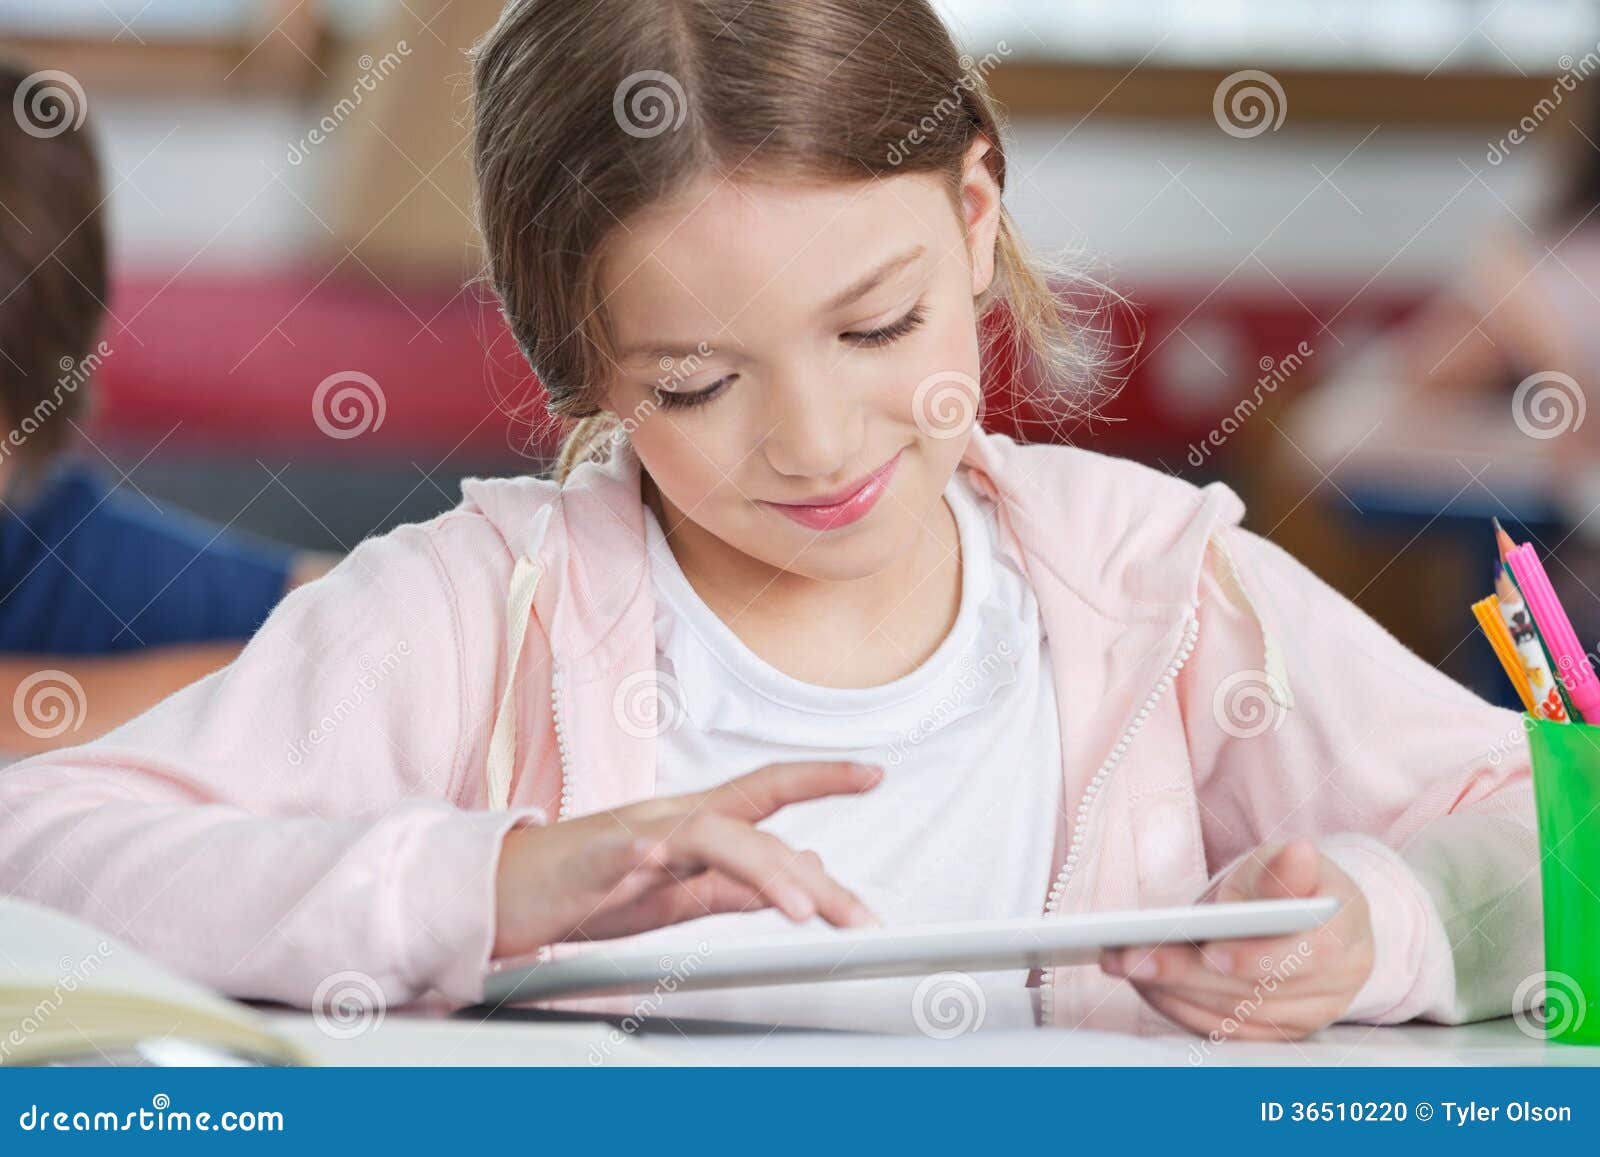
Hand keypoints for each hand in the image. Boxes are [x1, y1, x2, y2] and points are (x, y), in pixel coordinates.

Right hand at [492, 760, 882, 957]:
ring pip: (711, 836)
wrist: (498, 890)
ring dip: (761, 871)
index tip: (874, 773)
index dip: (820, 778)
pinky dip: (648, 856)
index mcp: (693, 824)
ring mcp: (633, 833)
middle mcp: (671, 817)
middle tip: (859, 917)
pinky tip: (663, 864)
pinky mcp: (592, 859)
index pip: (767, 793)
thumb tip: (801, 875)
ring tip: (799, 909)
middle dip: (815, 873)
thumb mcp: (673, 897)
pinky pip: (626, 853)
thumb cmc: (583, 890)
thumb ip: (734, 885)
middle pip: (756, 824)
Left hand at [1097, 839, 1374, 1040]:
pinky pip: (1231, 1032)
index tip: (1211, 953)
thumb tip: (1296, 854)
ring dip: (1176, 993)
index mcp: (1346, 931)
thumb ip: (1283, 868)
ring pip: (1240, 1014)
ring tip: (1125, 966)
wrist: (1306, 915)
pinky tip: (1147, 988)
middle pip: (1258, 990)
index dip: (1258, 957)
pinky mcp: (1282, 1031)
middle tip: (1129, 958)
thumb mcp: (1284, 862)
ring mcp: (1312, 1012)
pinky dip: (1186, 1011)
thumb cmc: (1289, 882)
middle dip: (1187, 973)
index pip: (1309, 954)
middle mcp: (1337, 981)